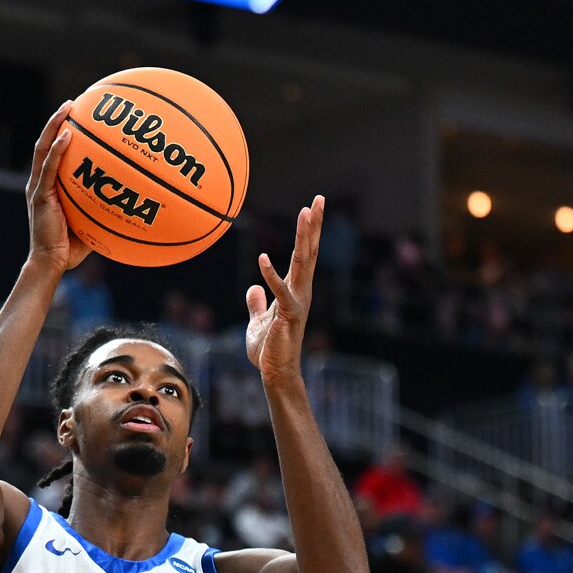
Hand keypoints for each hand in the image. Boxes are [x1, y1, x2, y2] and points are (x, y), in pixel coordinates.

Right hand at [25, 102, 91, 273]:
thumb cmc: (71, 249)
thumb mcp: (91, 223)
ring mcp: (38, 187)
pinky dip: (57, 150)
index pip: (53, 154)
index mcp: (48, 187)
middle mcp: (40, 182)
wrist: (51, 264)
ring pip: (43, 148)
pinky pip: (49, 167)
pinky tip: (67, 135)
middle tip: (73, 103)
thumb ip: (104, 208)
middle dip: (57, 121)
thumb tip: (132, 202)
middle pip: (46, 143)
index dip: (61, 133)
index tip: (76, 117)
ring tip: (68, 108)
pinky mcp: (40, 195)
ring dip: (54, 125)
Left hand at [245, 196, 322, 387]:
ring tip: (306, 214)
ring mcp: (297, 302)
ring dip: (303, 238)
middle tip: (319, 200)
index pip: (303, 255)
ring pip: (302, 264)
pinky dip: (270, 276)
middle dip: (313, 226)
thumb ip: (257, 302)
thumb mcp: (258, 320)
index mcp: (294, 290)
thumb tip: (253, 287)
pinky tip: (262, 258)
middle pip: (308, 252)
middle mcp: (301, 292)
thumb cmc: (269, 349)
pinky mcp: (287, 315)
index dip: (307, 232)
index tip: (312, 208)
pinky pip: (279, 292)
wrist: (275, 372)